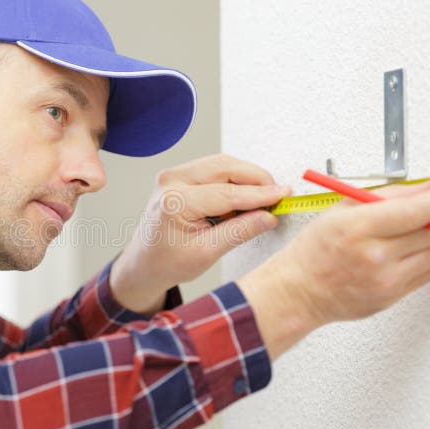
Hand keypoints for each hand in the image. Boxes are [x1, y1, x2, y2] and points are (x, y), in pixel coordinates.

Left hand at [110, 154, 291, 314]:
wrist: (144, 264)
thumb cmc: (167, 263)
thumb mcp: (206, 253)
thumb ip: (239, 232)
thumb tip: (269, 216)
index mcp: (174, 202)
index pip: (227, 193)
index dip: (260, 194)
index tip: (285, 195)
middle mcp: (171, 181)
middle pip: (225, 167)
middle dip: (256, 179)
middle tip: (279, 195)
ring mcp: (173, 174)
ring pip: (222, 164)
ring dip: (246, 178)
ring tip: (264, 199)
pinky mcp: (179, 175)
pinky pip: (214, 169)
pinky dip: (234, 180)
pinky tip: (245, 198)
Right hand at [237, 180, 429, 359]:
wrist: (299, 291)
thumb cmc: (314, 250)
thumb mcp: (341, 209)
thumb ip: (385, 196)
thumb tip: (424, 190)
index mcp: (358, 228)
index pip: (416, 211)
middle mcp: (375, 256)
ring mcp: (386, 280)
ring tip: (429, 225)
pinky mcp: (393, 296)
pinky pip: (429, 272)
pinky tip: (420, 246)